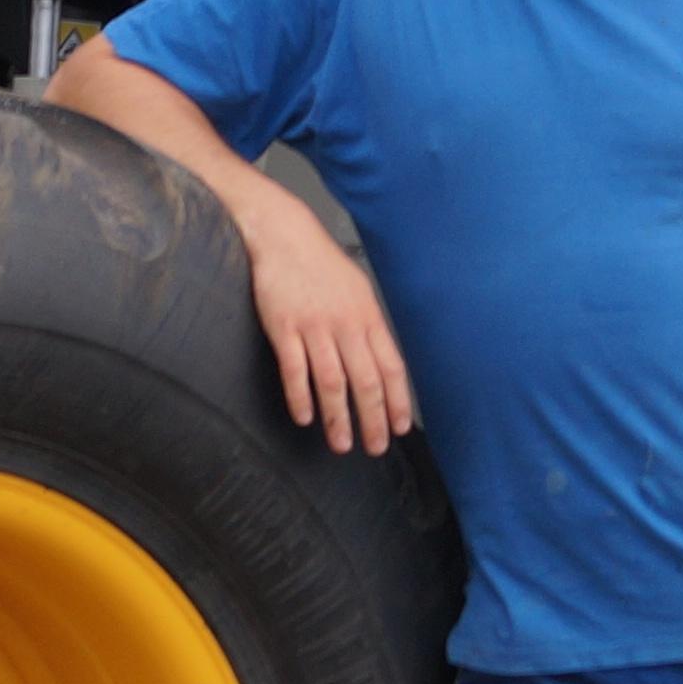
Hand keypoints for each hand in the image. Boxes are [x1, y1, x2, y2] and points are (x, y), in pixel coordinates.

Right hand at [242, 209, 416, 456]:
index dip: (397, 401)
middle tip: (374, 447)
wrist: (285, 236)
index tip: (398, 428)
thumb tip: (380, 362)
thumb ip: (368, 327)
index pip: (391, 367)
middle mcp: (346, 324)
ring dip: (338, 418)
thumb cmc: (321, 266)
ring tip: (341, 443)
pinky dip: (301, 397)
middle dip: (373, 419)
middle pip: (366, 381)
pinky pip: (295, 369)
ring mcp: (315, 326)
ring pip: (332, 381)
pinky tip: (305, 417)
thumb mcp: (358, 292)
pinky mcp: (284, 327)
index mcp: (368, 317)